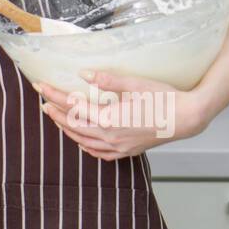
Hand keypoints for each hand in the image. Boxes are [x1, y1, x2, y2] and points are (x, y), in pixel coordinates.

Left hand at [34, 69, 210, 160]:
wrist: (187, 118)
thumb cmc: (163, 98)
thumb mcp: (134, 84)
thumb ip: (107, 80)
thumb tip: (83, 74)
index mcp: (109, 119)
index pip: (73, 106)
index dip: (54, 95)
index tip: (40, 86)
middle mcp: (110, 137)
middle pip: (74, 125)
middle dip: (55, 112)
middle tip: (42, 101)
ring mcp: (119, 147)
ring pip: (84, 141)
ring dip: (67, 129)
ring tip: (55, 117)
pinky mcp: (128, 151)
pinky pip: (99, 153)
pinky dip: (85, 146)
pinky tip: (81, 140)